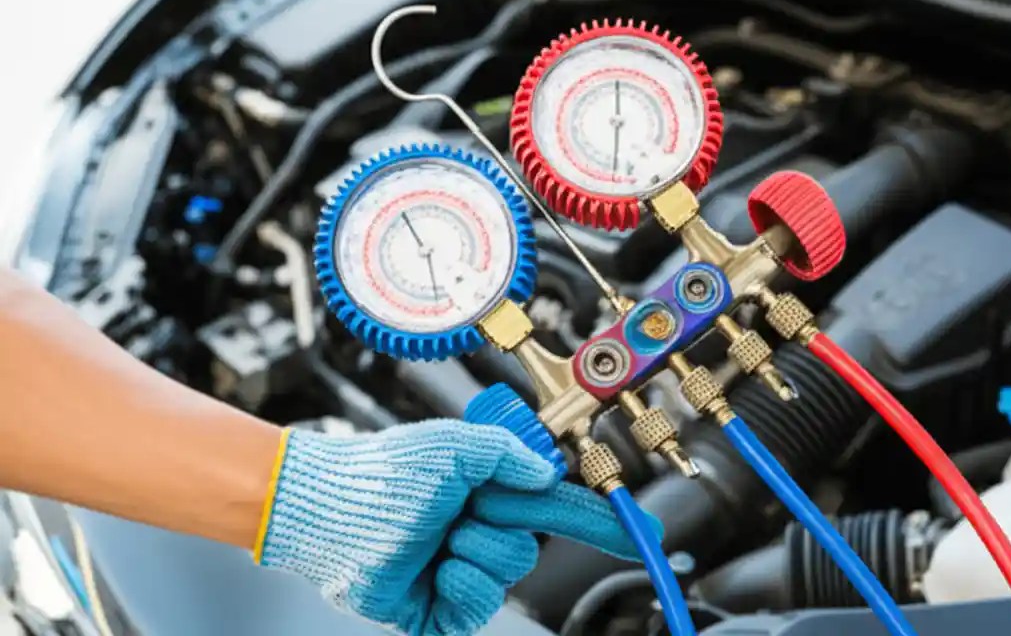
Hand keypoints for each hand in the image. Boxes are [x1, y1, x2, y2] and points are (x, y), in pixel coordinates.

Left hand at [255, 419, 653, 635]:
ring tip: (439, 536)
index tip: (640, 530)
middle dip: (500, 525)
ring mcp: (460, 569)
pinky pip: (476, 608)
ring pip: (507, 573)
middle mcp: (478, 529)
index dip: (601, 520)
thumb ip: (510, 453)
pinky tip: (435, 567)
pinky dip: (459, 585)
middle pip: (532, 544)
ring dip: (475, 551)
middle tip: (465, 507)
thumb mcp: (455, 444)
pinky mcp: (440, 607)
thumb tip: (545, 472)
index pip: (559, 506)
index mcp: (490, 489)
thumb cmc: (381, 471)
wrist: (328, 510)